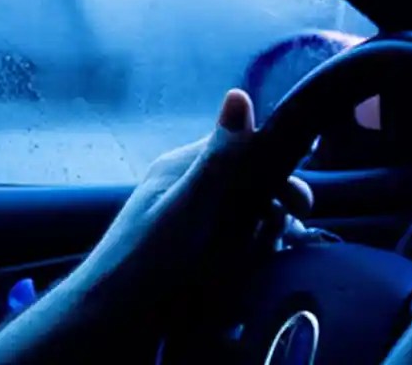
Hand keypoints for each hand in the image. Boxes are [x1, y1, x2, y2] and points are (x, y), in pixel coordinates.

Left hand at [0, 89, 309, 363]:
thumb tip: (239, 94)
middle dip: (271, 212)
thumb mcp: (189, 204)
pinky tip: (246, 274)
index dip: (275, 174)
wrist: (112, 318)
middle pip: (246, 189)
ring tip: (262, 259)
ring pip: (242, 221)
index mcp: (182, 167)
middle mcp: (185, 190)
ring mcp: (187, 224)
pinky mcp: (188, 256)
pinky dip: (243, 259)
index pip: (242, 151)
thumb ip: (219, 156)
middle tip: (288, 237)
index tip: (299, 205)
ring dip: (260, 240)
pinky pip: (229, 248)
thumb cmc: (146, 258)